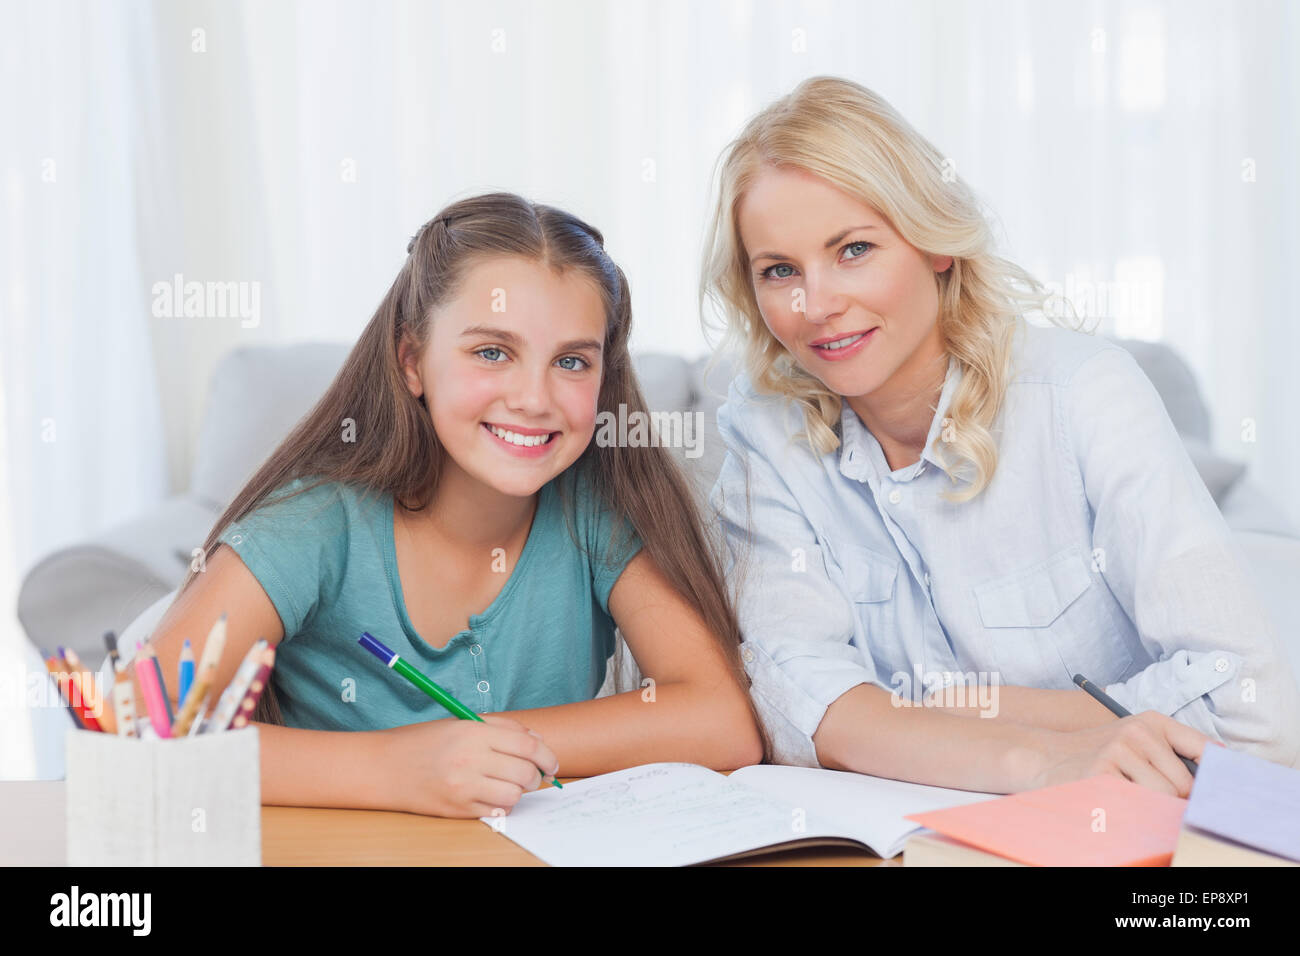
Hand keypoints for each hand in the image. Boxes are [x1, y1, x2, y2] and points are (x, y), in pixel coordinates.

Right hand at [379, 715, 558, 817]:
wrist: (383, 767)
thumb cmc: (423, 742)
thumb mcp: (461, 723)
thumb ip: (501, 727)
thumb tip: (537, 739)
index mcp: (473, 732)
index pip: (528, 745)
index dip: (547, 755)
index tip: (551, 763)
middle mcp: (469, 759)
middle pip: (524, 772)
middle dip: (535, 776)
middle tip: (532, 776)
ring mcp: (462, 787)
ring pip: (513, 795)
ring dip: (518, 792)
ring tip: (508, 785)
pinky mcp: (456, 809)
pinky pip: (495, 812)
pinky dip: (501, 806)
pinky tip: (492, 797)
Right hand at [1024, 710, 1211, 797]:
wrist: (1044, 757)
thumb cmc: (1099, 756)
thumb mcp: (1134, 743)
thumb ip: (1171, 755)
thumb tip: (1213, 783)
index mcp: (1151, 721)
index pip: (1203, 748)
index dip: (1218, 774)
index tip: (1222, 792)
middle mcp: (1137, 731)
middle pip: (1184, 784)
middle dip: (1173, 799)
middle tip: (1148, 796)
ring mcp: (1118, 751)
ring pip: (1163, 797)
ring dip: (1150, 806)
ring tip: (1126, 795)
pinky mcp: (1102, 774)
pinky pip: (1138, 805)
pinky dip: (1130, 811)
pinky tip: (1112, 799)